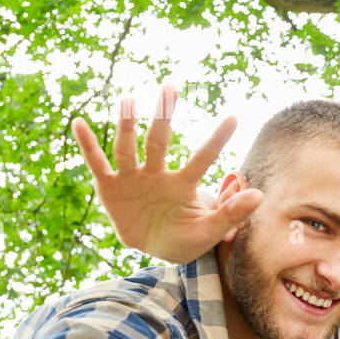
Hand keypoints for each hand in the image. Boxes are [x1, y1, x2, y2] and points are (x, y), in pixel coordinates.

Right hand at [74, 83, 262, 262]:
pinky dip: (88, 145)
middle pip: (160, 142)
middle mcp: (158, 173)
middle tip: (170, 88)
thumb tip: (260, 194)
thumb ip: (232, 212)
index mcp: (184, 183)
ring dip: (127, 126)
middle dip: (163, 116)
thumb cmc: (188, 237)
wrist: (158, 250)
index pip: (203, 158)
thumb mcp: (212, 230)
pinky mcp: (110, 187)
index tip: (233, 118)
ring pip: (129, 148)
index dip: (217, 140)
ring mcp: (133, 178)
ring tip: (128, 100)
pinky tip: (79, 123)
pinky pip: (98, 163)